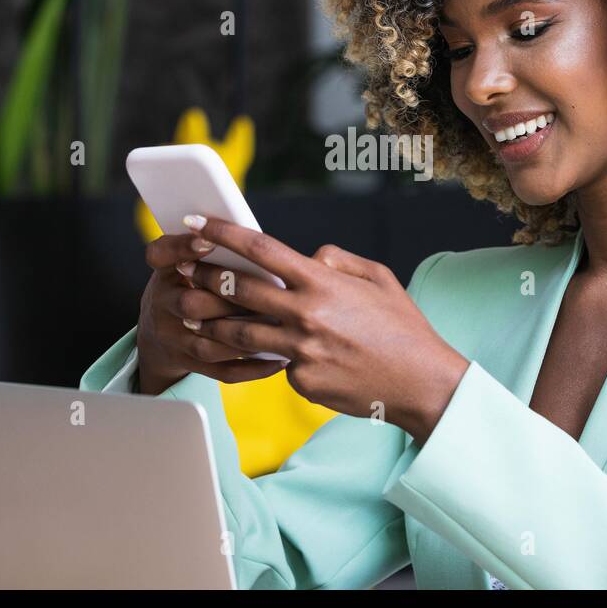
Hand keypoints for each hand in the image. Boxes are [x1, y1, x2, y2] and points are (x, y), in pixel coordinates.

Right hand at [136, 230, 286, 393]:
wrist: (160, 333)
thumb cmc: (190, 285)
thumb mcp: (189, 260)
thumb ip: (217, 247)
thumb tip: (260, 235)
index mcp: (165, 270)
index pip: (161, 254)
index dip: (182, 248)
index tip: (208, 241)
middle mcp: (162, 303)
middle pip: (190, 303)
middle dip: (227, 299)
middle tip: (263, 294)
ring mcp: (173, 337)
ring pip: (207, 341)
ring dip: (244, 336)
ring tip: (280, 329)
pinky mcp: (189, 363)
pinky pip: (221, 370)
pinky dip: (251, 368)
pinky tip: (279, 360)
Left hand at [178, 215, 469, 443]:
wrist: (422, 383)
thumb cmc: (403, 327)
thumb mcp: (378, 279)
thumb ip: (337, 260)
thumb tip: (308, 256)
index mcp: (323, 283)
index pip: (262, 250)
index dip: (225, 234)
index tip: (198, 223)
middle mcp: (307, 314)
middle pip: (239, 291)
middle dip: (205, 276)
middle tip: (184, 269)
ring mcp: (302, 351)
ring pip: (241, 334)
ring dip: (214, 324)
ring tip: (195, 318)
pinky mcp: (301, 382)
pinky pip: (276, 365)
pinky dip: (273, 359)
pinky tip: (276, 358)